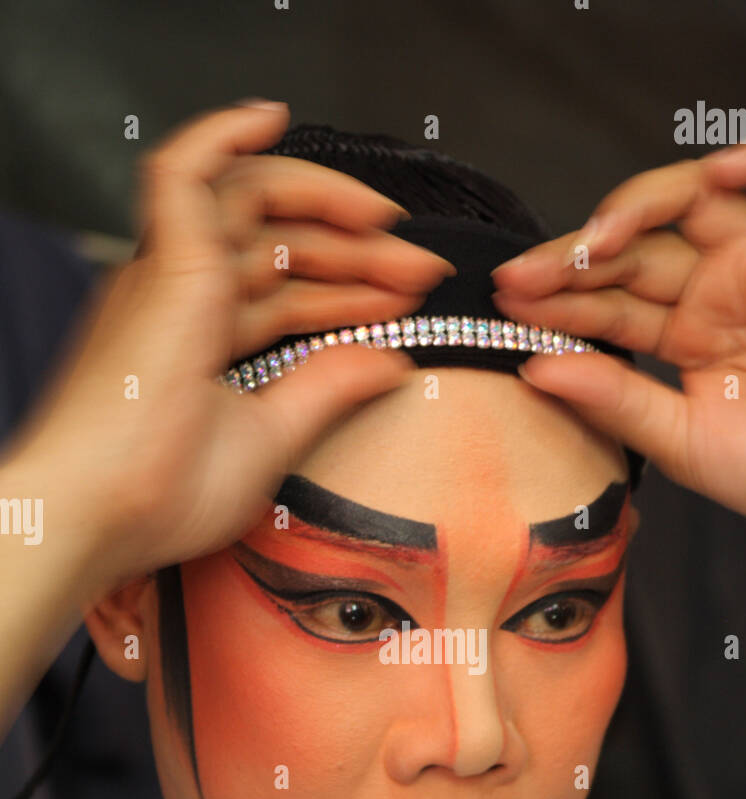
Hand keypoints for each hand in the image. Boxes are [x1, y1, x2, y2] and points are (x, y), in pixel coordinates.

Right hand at [9, 101, 453, 595]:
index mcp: (201, 338)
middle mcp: (181, 296)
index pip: (286, 291)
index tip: (409, 301)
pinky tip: (269, 116)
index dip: (351, 291)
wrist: (102, 514)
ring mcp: (168, 276)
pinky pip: (181, 169)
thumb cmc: (163, 495)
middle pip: (277, 241)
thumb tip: (390, 360)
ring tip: (390, 224)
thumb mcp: (272, 437)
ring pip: (249, 202)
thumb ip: (328, 390)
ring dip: (326, 204)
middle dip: (357, 250)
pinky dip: (220, 133)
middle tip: (422, 267)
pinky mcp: (163, 266)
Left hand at [490, 138, 745, 538]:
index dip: (557, 299)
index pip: (607, 302)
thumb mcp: (682, 444)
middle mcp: (718, 295)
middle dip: (575, 257)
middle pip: (635, 249)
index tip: (506, 304)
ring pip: (696, 198)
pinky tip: (719, 172)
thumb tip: (534, 367)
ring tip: (596, 241)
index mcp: (684, 339)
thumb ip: (614, 402)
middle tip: (524, 276)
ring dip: (639, 205)